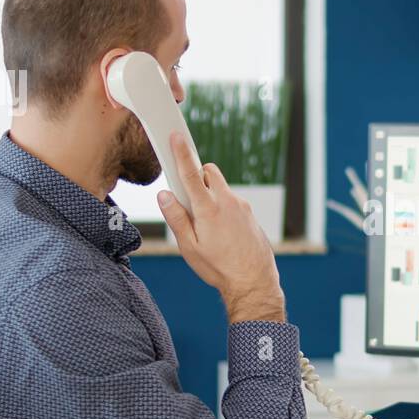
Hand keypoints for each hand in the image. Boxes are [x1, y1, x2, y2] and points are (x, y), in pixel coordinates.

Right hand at [157, 132, 284, 322]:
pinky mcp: (250, 213)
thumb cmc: (219, 268)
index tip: (175, 136)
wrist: (254, 282)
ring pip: (221, 187)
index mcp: (208, 208)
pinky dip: (223, 207)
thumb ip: (176, 218)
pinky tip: (222, 231)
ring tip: (206, 223)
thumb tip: (164, 195)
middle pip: (209, 171)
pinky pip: (232, 201)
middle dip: (197, 176)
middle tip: (189, 198)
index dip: (181, 152)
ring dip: (210, 194)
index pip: (190, 172)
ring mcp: (241, 206)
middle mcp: (227, 201)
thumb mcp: (189, 247)